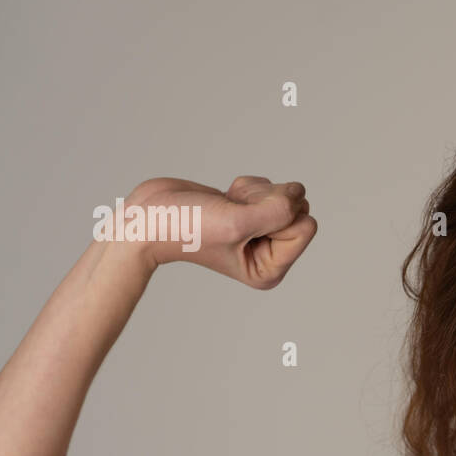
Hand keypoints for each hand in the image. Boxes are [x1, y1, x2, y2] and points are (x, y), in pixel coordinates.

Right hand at [121, 175, 315, 288]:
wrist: (149, 217)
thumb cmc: (187, 228)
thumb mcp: (238, 224)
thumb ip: (278, 211)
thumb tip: (299, 192)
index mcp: (271, 269)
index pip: (306, 227)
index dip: (276, 216)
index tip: (242, 222)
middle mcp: (270, 253)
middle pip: (298, 209)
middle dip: (265, 201)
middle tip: (233, 212)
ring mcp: (262, 231)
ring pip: (283, 195)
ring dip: (253, 193)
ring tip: (225, 207)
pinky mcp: (252, 210)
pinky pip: (268, 186)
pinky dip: (246, 186)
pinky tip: (225, 199)